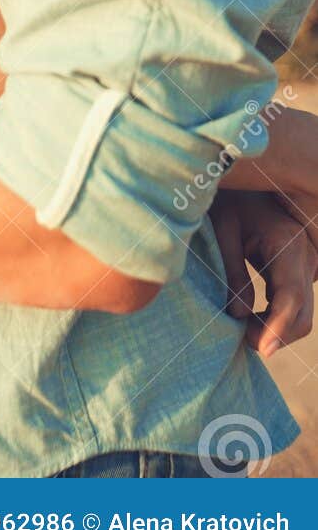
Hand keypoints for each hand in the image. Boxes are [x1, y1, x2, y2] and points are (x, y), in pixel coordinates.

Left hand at [209, 189, 316, 356]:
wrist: (244, 180)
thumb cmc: (228, 202)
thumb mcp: (223, 231)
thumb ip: (233, 272)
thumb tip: (240, 315)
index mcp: (287, 242)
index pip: (291, 296)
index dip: (278, 327)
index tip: (260, 349)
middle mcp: (305, 255)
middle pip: (303, 312)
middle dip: (277, 335)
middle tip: (244, 342)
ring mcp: (306, 263)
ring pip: (303, 312)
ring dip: (277, 329)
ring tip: (243, 332)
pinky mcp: (299, 270)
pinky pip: (295, 303)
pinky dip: (277, 319)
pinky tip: (252, 321)